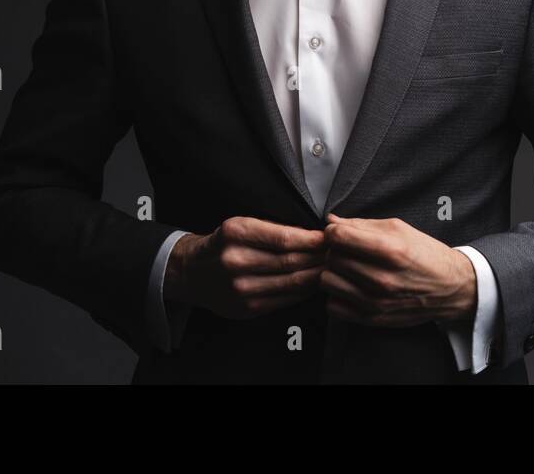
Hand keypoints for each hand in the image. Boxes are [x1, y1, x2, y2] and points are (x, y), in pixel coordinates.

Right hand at [165, 216, 326, 319]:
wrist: (192, 272)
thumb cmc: (225, 243)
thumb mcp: (242, 224)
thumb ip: (275, 229)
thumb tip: (316, 235)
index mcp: (237, 234)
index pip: (286, 239)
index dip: (313, 240)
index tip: (330, 238)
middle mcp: (236, 262)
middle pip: (292, 262)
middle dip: (320, 258)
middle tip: (340, 252)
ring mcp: (241, 289)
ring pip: (292, 283)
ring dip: (317, 275)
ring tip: (333, 268)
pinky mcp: (247, 309)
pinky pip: (285, 300)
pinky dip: (304, 291)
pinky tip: (315, 283)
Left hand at [319, 213, 476, 327]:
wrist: (450, 287)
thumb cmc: (425, 254)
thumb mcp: (399, 229)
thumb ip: (362, 224)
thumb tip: (331, 220)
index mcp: (390, 250)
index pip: (338, 237)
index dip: (334, 231)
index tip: (339, 233)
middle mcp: (381, 278)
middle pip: (332, 257)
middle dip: (335, 250)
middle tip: (348, 250)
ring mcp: (375, 302)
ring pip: (327, 281)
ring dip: (334, 272)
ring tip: (349, 269)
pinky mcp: (371, 319)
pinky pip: (332, 305)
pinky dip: (337, 295)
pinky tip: (351, 287)